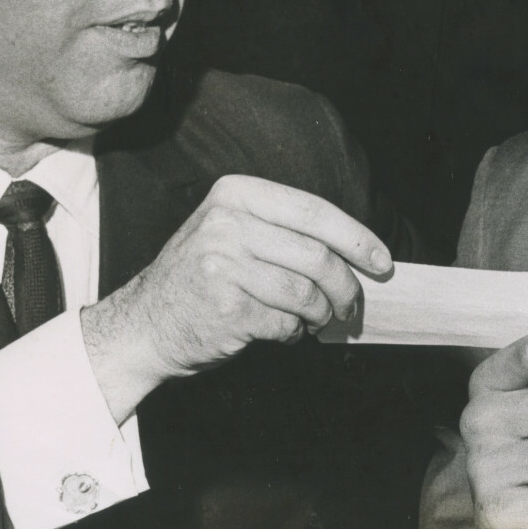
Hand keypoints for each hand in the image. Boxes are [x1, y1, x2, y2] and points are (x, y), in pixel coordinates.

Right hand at [82, 174, 390, 422]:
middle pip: (316, 255)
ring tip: (316, 320)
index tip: (382, 262)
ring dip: (320, 314)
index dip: (357, 238)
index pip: (314, 211)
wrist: (145, 323)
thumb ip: (282, 230)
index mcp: (235, 195)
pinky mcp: (227, 309)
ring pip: (305, 292)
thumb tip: (356, 251)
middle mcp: (227, 224)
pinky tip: (284, 332)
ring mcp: (224, 266)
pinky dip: (294, 333)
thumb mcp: (230, 232)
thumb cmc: (200, 278)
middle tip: (351, 306)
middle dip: (345, 286)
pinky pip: (286, 323)